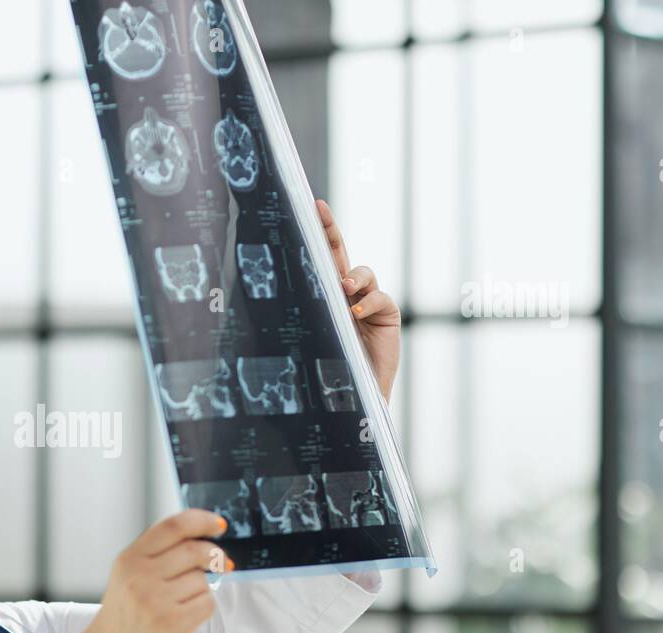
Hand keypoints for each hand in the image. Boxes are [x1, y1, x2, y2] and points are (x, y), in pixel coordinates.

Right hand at [83, 509, 226, 632]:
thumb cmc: (123, 615)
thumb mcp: (127, 575)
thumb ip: (157, 554)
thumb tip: (202, 536)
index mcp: (130, 559)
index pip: (173, 526)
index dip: (201, 521)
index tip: (218, 524)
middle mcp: (141, 577)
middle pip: (195, 551)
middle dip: (214, 555)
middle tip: (222, 562)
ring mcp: (157, 601)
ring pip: (203, 580)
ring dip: (202, 588)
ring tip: (182, 602)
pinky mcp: (174, 624)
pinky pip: (207, 603)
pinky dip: (203, 607)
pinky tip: (186, 615)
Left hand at [316, 198, 400, 403]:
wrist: (357, 394)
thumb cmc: (330, 368)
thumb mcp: (312, 336)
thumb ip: (307, 314)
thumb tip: (275, 295)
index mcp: (326, 295)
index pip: (321, 259)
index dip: (317, 232)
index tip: (309, 207)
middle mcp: (347, 293)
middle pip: (340, 254)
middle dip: (330, 231)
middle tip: (320, 211)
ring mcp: (368, 301)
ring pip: (362, 274)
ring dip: (353, 277)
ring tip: (343, 289)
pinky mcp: (387, 314)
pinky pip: (379, 298)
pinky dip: (368, 302)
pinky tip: (356, 312)